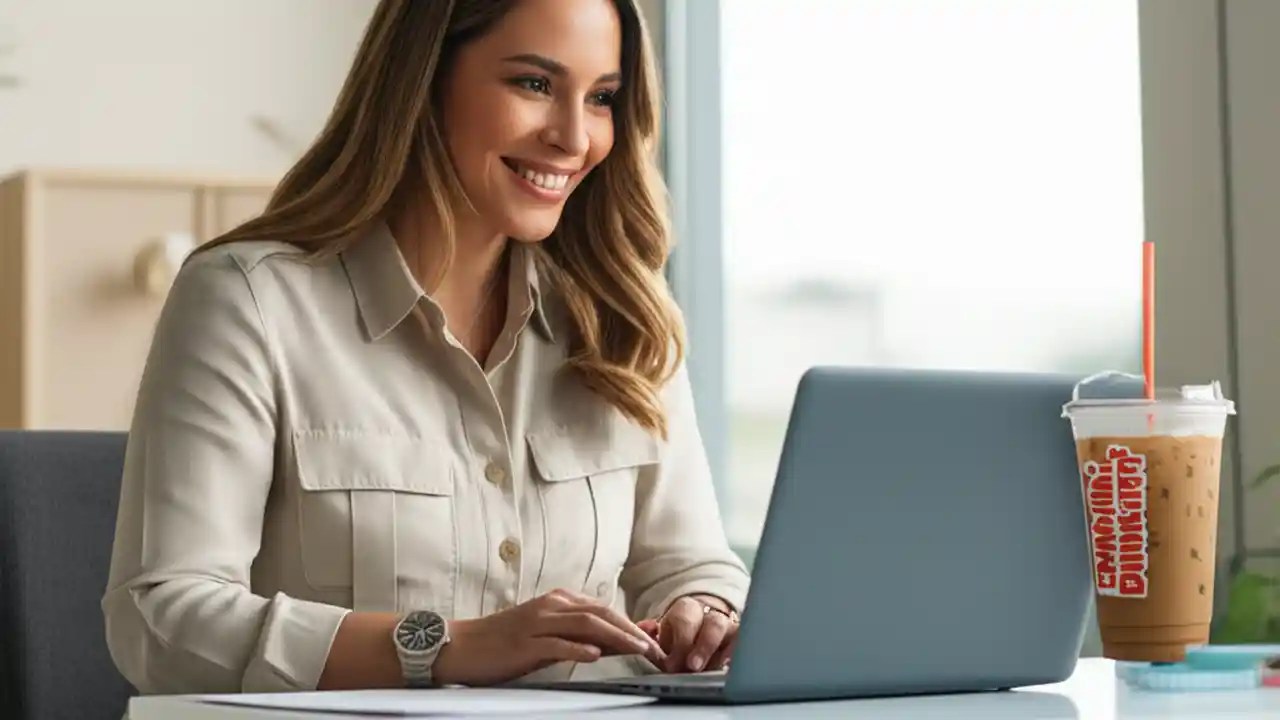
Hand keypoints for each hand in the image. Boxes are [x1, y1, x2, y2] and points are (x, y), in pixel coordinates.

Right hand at [432, 589, 666, 685]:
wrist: (463, 646)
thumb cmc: (506, 643)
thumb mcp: (547, 635)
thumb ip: (580, 636)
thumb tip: (616, 642)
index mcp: (558, 601)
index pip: (605, 610)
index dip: (632, 624)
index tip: (654, 640)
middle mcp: (552, 606)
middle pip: (602, 614)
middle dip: (633, 632)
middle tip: (656, 649)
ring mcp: (538, 623)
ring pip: (586, 624)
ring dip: (617, 638)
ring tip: (638, 650)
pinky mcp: (524, 643)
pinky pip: (557, 643)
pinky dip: (579, 648)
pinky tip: (595, 655)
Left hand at [637, 595, 737, 673]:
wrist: (696, 638)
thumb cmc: (677, 640)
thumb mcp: (661, 638)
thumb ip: (649, 635)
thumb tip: (643, 628)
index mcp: (686, 610)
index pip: (685, 618)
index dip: (680, 642)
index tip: (672, 665)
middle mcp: (709, 615)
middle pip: (712, 624)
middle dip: (703, 646)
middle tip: (692, 667)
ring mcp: (727, 628)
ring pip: (731, 631)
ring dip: (723, 653)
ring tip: (714, 670)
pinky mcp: (739, 641)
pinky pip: (743, 644)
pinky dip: (737, 655)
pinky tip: (730, 668)